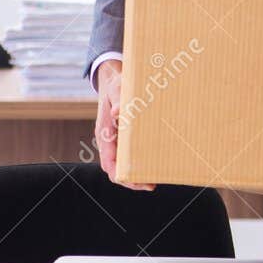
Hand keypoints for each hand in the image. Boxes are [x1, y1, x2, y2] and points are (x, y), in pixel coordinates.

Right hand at [93, 59, 152, 190]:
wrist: (114, 78)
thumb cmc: (116, 84)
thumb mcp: (117, 88)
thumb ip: (119, 99)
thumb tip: (118, 112)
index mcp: (104, 133)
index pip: (109, 163)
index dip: (121, 176)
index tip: (136, 181)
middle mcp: (110, 140)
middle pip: (117, 168)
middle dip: (132, 179)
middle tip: (152, 184)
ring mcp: (118, 139)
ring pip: (125, 162)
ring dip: (138, 171)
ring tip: (158, 176)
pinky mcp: (127, 135)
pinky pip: (133, 152)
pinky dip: (142, 159)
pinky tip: (157, 160)